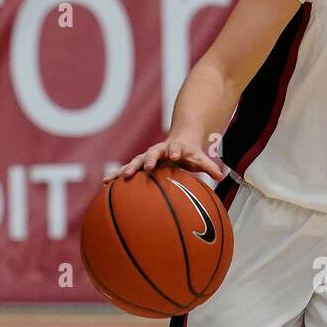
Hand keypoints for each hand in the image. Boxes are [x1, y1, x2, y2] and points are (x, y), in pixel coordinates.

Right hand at [103, 136, 224, 183]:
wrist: (177, 143)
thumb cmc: (190, 154)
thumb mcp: (200, 158)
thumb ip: (208, 166)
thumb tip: (221, 177)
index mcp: (174, 148)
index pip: (176, 149)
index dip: (176, 151)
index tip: (176, 155)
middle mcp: (159, 151)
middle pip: (152, 153)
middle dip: (149, 159)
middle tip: (146, 166)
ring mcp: (147, 157)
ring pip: (135, 162)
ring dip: (126, 169)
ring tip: (115, 178)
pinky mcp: (140, 164)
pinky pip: (128, 170)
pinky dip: (117, 175)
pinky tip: (105, 183)